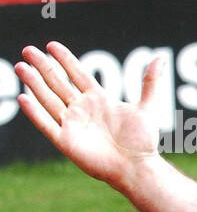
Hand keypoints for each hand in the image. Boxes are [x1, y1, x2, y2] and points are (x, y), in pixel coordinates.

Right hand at [16, 42, 160, 189]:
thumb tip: (160, 58)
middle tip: (27, 49)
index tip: (51, 45)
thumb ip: (150, 83)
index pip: (77, 74)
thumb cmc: (142, 141)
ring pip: (48, 99)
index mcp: (98, 99)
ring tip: (21, 67)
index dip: (65, 60)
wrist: (136, 167)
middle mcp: (82, 109)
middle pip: (58, 83)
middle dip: (43, 67)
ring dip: (34, 84)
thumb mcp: (147, 108)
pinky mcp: (66, 141)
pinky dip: (35, 112)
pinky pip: (46, 124)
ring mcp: (72, 124)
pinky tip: (24, 98)